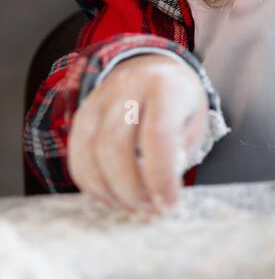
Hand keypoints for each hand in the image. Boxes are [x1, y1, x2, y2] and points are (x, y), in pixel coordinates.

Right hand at [68, 56, 208, 213]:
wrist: (151, 69)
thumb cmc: (178, 102)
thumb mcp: (193, 122)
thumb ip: (177, 153)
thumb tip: (158, 190)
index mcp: (163, 87)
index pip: (157, 136)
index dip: (160, 177)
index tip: (167, 205)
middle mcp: (127, 88)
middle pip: (115, 147)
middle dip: (131, 189)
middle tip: (150, 208)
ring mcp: (98, 100)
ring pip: (90, 154)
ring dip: (111, 191)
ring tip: (133, 204)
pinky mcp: (81, 115)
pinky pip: (77, 157)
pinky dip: (93, 184)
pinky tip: (112, 195)